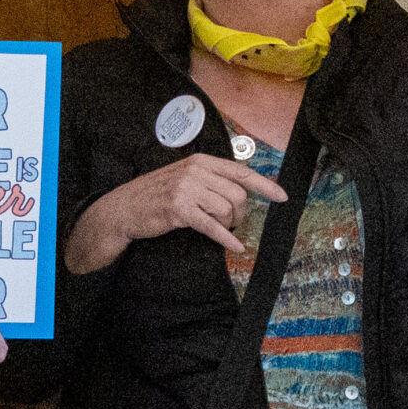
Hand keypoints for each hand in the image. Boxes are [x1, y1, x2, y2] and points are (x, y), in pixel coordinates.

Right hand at [63, 154, 287, 273]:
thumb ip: (210, 180)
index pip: (240, 171)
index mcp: (201, 161)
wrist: (125, 207)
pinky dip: (226, 238)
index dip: (265, 185)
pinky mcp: (179, 209)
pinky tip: (234, 246)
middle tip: (233, 224)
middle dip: (241, 214)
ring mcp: (186, 189)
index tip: (283, 196)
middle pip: (237, 195)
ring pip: (227, 210)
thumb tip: (242, 193)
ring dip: (230, 226)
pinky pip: (212, 225)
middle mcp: (195, 171)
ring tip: (222, 231)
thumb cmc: (157, 195)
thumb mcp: (185, 178)